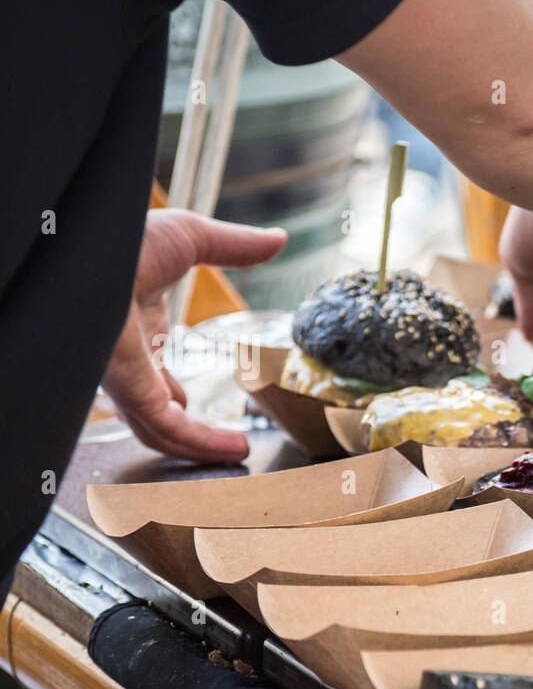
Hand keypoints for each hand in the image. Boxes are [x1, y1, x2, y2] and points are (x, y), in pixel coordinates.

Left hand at [103, 209, 285, 462]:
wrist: (98, 248)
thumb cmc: (127, 235)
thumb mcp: (193, 238)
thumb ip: (236, 247)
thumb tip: (277, 240)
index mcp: (134, 327)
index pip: (151, 374)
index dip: (172, 395)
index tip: (191, 405)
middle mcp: (128, 358)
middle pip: (154, 410)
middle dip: (186, 431)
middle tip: (218, 443)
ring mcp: (127, 376)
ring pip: (159, 428)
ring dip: (200, 447)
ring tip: (237, 453)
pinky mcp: (130, 389)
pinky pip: (167, 427)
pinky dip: (201, 442)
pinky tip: (232, 447)